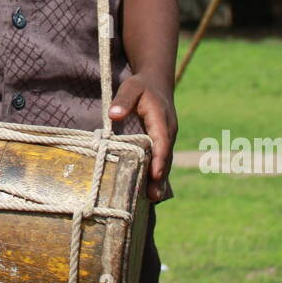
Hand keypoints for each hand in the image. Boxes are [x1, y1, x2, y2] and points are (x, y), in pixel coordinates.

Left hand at [108, 72, 177, 203]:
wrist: (157, 83)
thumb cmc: (141, 86)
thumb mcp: (131, 87)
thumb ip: (122, 100)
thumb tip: (113, 115)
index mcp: (161, 119)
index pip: (162, 141)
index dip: (159, 159)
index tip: (155, 174)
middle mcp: (168, 131)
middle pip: (166, 157)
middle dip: (161, 177)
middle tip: (153, 196)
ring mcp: (167, 138)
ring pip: (165, 161)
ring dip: (160, 180)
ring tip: (153, 199)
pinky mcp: (162, 143)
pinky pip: (161, 160)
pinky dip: (157, 174)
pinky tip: (150, 190)